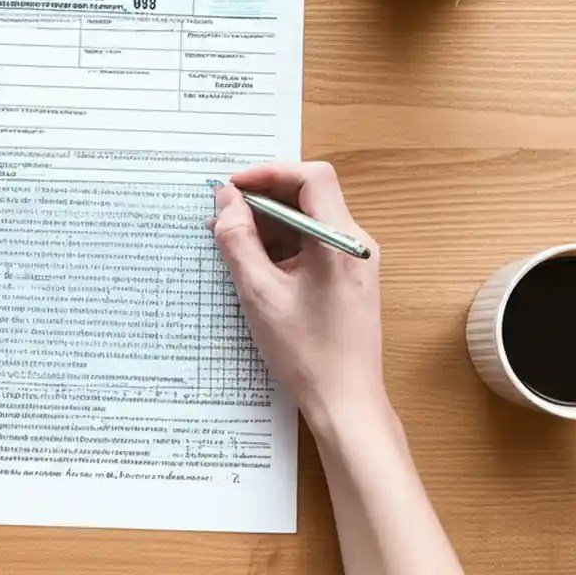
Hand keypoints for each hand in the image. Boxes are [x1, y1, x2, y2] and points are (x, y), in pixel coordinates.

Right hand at [210, 163, 384, 419]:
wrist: (345, 402)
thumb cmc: (306, 353)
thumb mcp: (259, 294)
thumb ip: (238, 240)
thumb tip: (225, 201)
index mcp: (341, 241)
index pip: (311, 177)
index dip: (268, 173)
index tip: (232, 187)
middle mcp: (354, 243)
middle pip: (308, 196)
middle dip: (261, 200)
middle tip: (221, 215)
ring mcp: (352, 261)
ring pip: (306, 221)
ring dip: (267, 225)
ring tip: (228, 242)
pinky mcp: (345, 278)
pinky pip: (310, 245)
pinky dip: (280, 246)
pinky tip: (251, 264)